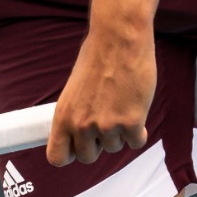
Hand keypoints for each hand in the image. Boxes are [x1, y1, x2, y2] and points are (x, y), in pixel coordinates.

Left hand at [46, 26, 153, 166]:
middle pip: (88, 158)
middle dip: (98, 144)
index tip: (78, 146)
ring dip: (120, 133)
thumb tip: (79, 133)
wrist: (119, 38)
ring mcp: (107, 126)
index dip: (69, 154)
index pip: (56, 157)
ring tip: (122, 106)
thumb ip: (75, 114)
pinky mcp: (131, 123)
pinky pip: (136, 142)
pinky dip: (139, 132)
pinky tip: (137, 111)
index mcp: (63, 116)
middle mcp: (81, 125)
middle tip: (106, 122)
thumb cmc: (97, 56)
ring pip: (114, 148)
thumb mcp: (74, 89)